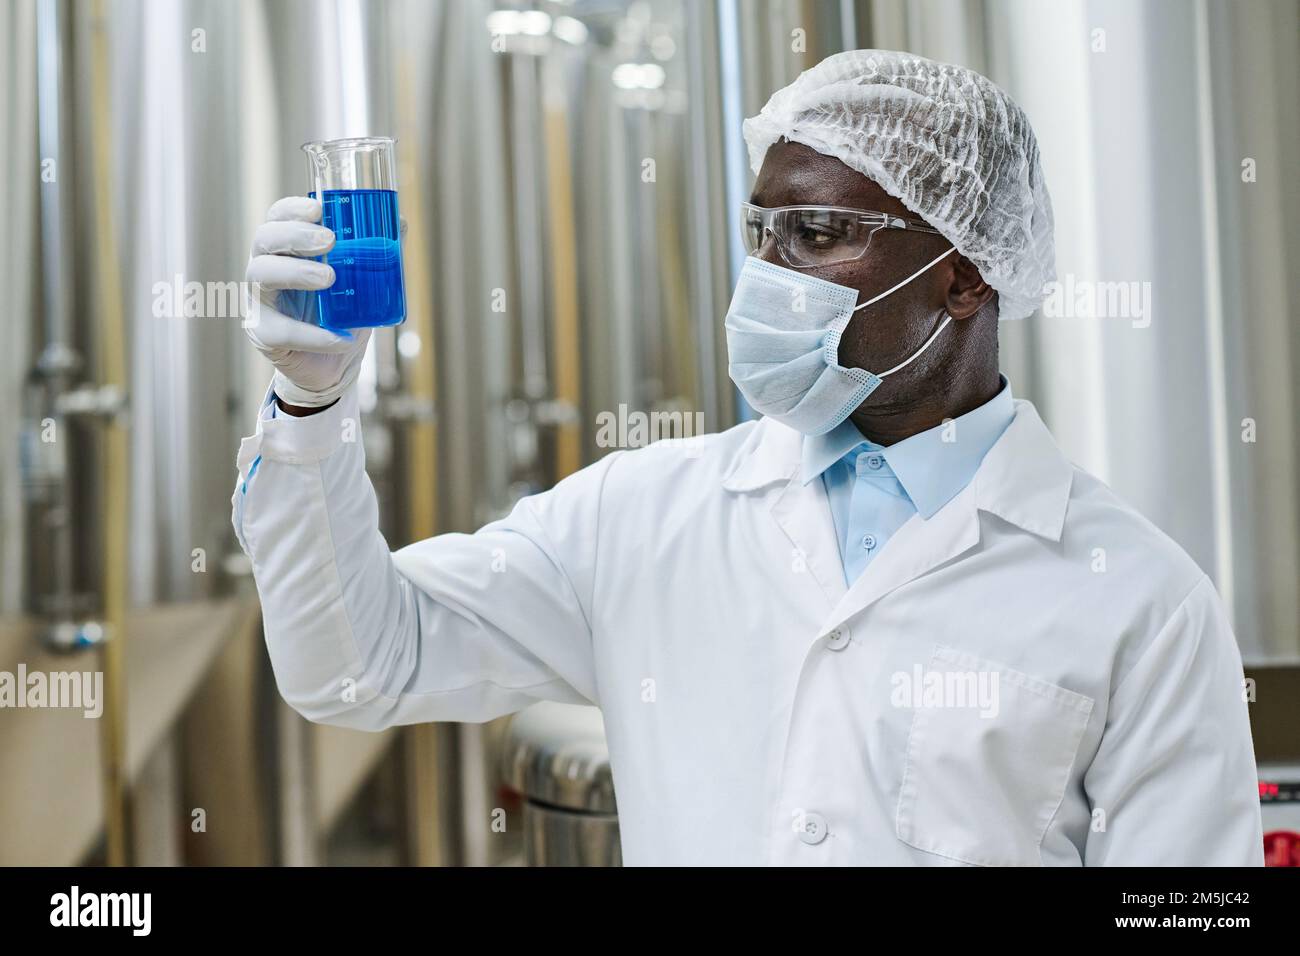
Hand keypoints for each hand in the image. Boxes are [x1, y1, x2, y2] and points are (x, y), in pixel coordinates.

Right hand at [242, 196, 370, 407]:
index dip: (292, 209)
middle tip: (330, 241)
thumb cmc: (342, 314)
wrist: (335, 365)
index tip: (319, 209)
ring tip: (330, 279)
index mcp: (286, 250)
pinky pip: (283, 331)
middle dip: (296, 235)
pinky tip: (340, 337)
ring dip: (296, 272)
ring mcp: (260, 300)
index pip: (277, 218)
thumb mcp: (362, 282)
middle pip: (264, 239)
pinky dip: (314, 334)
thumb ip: (376, 252)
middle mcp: (266, 268)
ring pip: (262, 276)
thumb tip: (401, 222)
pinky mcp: (265, 334)